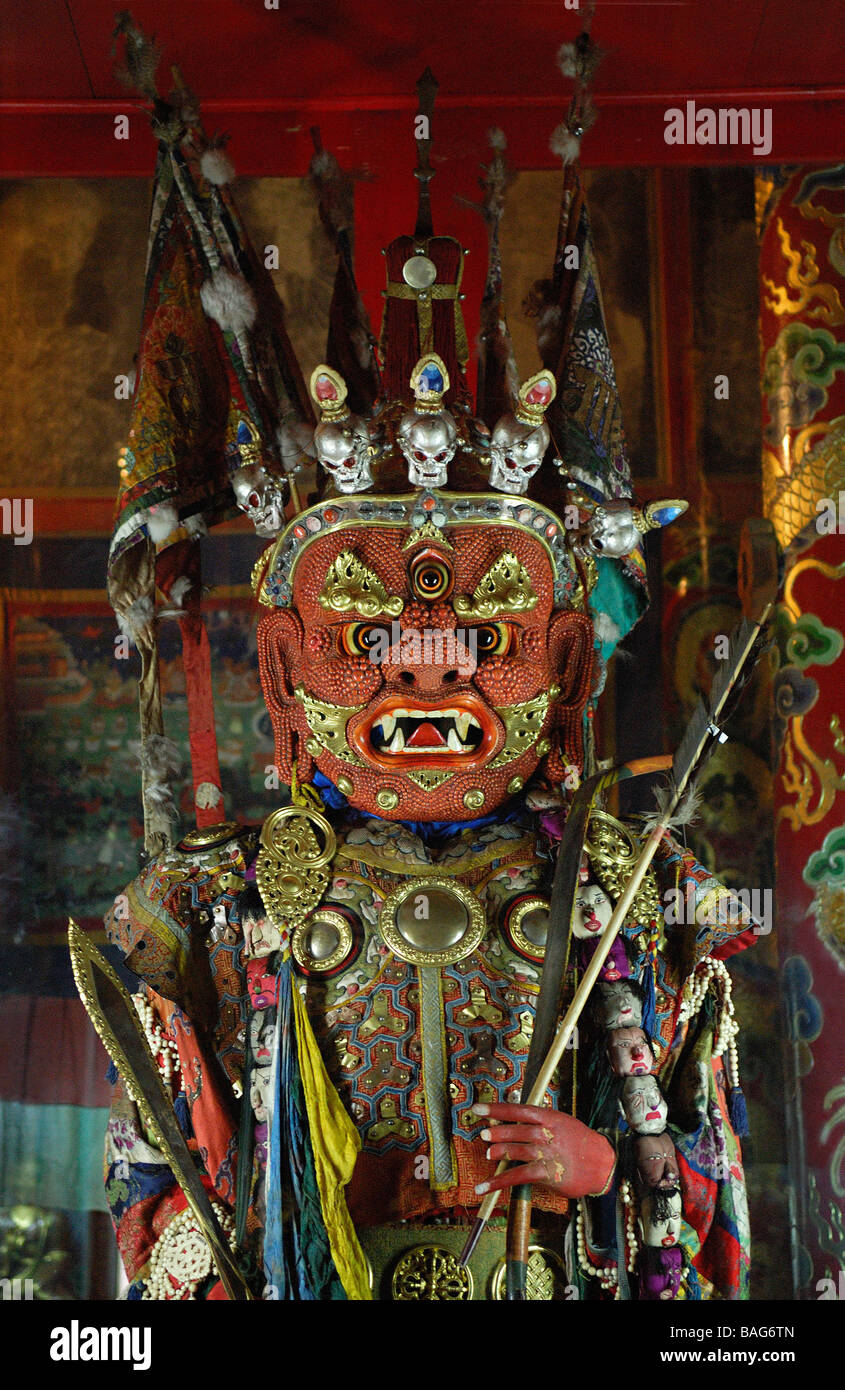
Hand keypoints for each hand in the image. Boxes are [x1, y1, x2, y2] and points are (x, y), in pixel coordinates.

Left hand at [472, 1102, 614, 1199]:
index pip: (518, 1110)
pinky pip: (518, 1176)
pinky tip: (485, 1186)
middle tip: (483, 1133)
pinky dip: (499, 1181)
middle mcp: (547, 1133)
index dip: (496, 1108)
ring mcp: (547, 1153)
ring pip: (517, 1150)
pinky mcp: (547, 1173)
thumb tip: (512, 1120)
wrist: (603, 1163)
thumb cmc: (580, 1142)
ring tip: (489, 1153)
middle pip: (516, 1129)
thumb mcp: (562, 1123)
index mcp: (549, 1117)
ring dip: (500, 1152)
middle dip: (497, 1131)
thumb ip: (540, 1121)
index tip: (478, 1108)